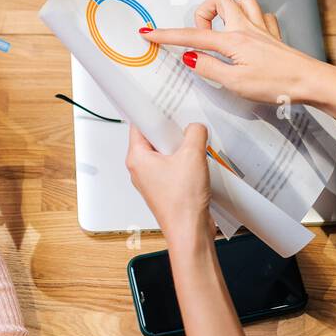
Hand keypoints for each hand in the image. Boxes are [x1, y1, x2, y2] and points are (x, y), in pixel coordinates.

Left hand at [126, 123, 212, 247]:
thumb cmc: (182, 203)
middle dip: (171, 131)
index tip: (162, 103)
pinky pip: (174, 167)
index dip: (152, 112)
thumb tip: (196, 128)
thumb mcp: (192, 155)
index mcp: (137, 158)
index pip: (138, 125)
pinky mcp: (166, 188)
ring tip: (194, 147)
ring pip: (166, 153)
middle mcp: (141, 169)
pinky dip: (185, 162)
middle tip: (184, 127)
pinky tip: (198, 163)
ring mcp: (153, 180)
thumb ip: (194, 133)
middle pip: (154, 137)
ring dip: (181, 148)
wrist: (190, 232)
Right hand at [141, 0, 326, 105]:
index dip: (168, 35)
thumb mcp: (236, 84)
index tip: (149, 33)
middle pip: (219, 0)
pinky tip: (250, 33)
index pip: (193, 36)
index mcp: (233, 41)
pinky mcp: (275, 36)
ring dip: (228, 11)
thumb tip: (191, 57)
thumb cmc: (278, 85)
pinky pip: (262, 15)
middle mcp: (247, 28)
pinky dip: (252, 19)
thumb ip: (210, 68)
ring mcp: (262, 29)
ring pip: (242, 2)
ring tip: (222, 31)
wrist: (312, 82)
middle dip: (203, 13)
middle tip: (200, 35)